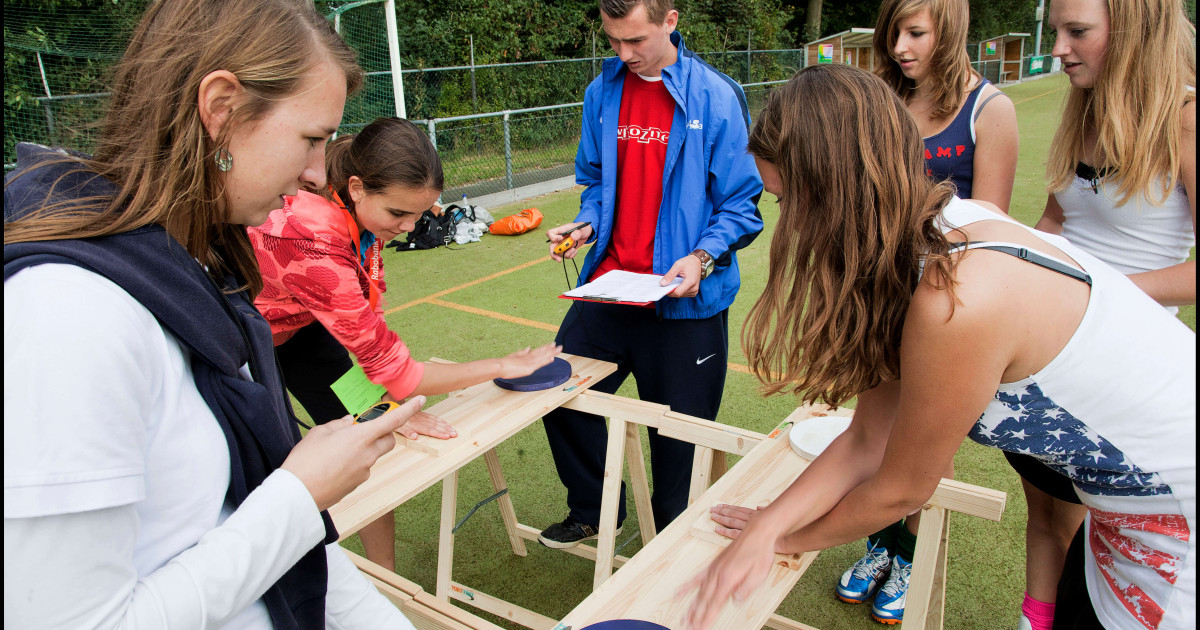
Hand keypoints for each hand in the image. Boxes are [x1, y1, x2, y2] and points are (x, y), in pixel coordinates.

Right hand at [281, 396, 424, 510]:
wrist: (298, 494)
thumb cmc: (306, 460)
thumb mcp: (319, 433)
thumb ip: (338, 425)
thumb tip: (347, 423)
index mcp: (361, 437)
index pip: (393, 420)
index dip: (410, 408)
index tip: (422, 400)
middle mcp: (368, 454)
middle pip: (389, 440)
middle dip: (383, 433)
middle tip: (363, 430)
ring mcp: (364, 471)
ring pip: (374, 455)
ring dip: (364, 449)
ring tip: (336, 451)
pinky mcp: (357, 484)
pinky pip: (362, 468)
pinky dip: (354, 463)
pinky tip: (333, 465)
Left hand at [396, 410, 457, 440]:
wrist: (391, 406)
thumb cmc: (393, 419)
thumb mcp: (397, 427)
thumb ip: (406, 432)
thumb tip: (415, 437)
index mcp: (414, 424)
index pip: (428, 429)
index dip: (438, 433)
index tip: (446, 436)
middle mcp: (419, 419)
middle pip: (434, 425)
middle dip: (445, 430)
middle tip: (455, 434)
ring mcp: (421, 416)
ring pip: (435, 421)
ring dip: (445, 426)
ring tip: (453, 430)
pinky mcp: (421, 414)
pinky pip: (432, 417)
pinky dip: (440, 421)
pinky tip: (445, 424)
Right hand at [497, 342, 561, 377]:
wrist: (499, 366)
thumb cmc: (505, 363)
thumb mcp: (514, 355)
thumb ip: (522, 352)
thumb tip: (528, 348)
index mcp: (526, 355)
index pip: (538, 350)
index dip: (546, 347)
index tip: (553, 344)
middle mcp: (529, 357)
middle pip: (542, 352)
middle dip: (552, 349)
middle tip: (560, 346)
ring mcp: (529, 362)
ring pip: (542, 356)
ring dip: (551, 353)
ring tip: (559, 349)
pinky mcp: (528, 368)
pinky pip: (539, 364)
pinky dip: (546, 361)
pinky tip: (552, 358)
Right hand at [547, 222, 592, 261]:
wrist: (586, 233)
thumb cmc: (582, 229)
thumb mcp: (582, 230)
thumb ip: (577, 233)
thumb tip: (572, 238)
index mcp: (560, 230)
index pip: (550, 233)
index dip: (553, 238)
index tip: (561, 239)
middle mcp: (559, 238)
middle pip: (551, 246)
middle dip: (554, 254)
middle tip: (559, 260)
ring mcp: (562, 244)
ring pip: (559, 253)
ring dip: (566, 254)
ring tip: (574, 250)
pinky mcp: (566, 249)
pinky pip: (565, 255)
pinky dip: (570, 255)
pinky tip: (575, 251)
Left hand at [660, 253, 701, 297]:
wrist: (697, 262)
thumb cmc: (688, 262)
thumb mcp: (677, 265)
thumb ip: (669, 275)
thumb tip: (662, 284)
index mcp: (690, 282)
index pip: (677, 293)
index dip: (669, 291)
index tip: (663, 287)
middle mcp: (694, 288)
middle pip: (678, 294)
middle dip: (671, 290)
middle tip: (667, 283)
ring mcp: (694, 291)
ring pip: (680, 295)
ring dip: (675, 290)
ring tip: (673, 282)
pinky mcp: (694, 291)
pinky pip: (683, 294)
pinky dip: (679, 290)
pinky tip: (677, 284)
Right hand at [679, 525, 777, 629]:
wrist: (756, 533)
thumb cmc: (759, 552)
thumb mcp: (759, 574)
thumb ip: (745, 589)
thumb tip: (735, 600)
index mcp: (728, 579)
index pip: (715, 603)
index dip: (707, 617)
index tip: (700, 628)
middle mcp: (717, 575)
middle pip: (704, 600)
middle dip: (696, 616)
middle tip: (688, 627)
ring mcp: (714, 570)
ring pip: (699, 592)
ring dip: (691, 606)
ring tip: (684, 618)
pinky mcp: (714, 565)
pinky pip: (697, 578)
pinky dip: (687, 587)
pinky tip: (678, 593)